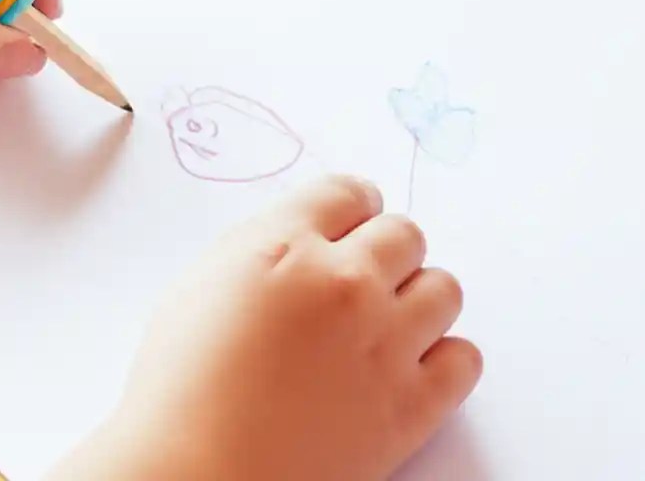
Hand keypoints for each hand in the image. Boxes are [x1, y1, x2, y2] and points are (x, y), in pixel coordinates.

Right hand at [49, 175, 481, 480]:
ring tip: (385, 325)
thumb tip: (304, 239)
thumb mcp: (199, 288)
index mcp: (282, 246)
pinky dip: (443, 359)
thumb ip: (260, 249)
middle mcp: (341, 284)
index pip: (349, 192)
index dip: (353, 209)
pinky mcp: (412, 405)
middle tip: (362, 281)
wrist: (197, 474)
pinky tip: (405, 368)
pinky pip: (464, 357)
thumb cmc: (180, 392)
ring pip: (444, 288)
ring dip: (418, 299)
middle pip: (404, 233)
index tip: (354, 225)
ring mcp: (383, 344)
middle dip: (384, 252)